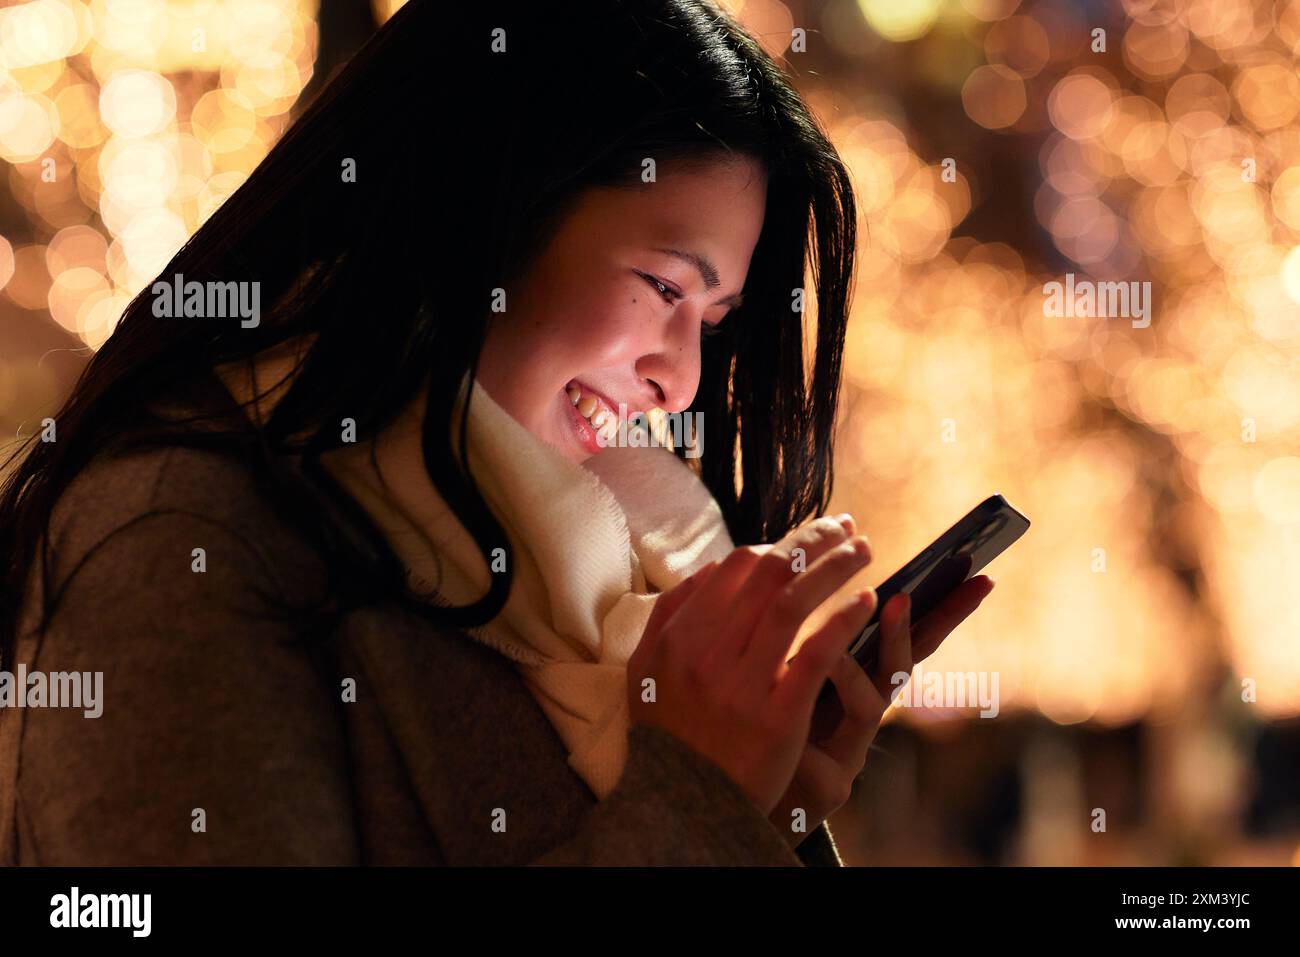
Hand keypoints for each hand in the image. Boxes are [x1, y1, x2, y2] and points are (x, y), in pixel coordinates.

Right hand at [626, 514, 878, 815]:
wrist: (682, 807)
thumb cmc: (670, 735)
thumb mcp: (646, 671)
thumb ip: (668, 615)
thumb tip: (708, 569)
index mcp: (680, 635)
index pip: (737, 566)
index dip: (779, 545)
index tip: (807, 541)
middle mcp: (707, 651)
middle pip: (770, 573)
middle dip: (814, 540)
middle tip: (847, 527)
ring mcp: (742, 682)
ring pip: (793, 602)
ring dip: (833, 566)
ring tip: (864, 550)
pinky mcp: (777, 715)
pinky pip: (815, 654)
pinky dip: (843, 619)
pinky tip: (866, 601)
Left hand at [770, 546, 995, 846]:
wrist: (724, 803)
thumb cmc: (747, 729)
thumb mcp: (764, 665)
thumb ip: (780, 623)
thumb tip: (787, 556)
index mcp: (842, 672)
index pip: (892, 627)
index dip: (931, 598)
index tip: (970, 563)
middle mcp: (856, 703)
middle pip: (913, 653)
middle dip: (947, 617)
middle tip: (975, 580)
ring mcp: (851, 740)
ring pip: (886, 685)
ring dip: (895, 639)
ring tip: (895, 600)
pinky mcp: (837, 775)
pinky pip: (849, 721)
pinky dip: (845, 681)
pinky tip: (832, 653)